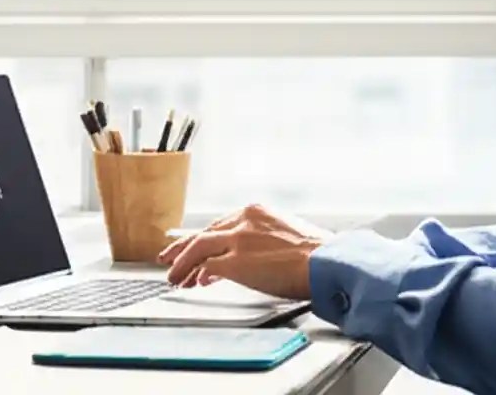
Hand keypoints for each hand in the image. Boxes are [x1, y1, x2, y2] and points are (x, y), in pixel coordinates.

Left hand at [157, 204, 332, 300]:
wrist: (326, 261)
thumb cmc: (319, 254)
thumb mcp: (288, 234)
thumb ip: (266, 239)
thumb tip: (259, 256)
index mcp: (257, 212)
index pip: (221, 225)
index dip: (205, 238)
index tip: (195, 247)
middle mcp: (243, 221)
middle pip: (204, 233)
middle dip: (184, 247)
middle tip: (169, 257)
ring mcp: (238, 240)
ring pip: (198, 246)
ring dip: (182, 262)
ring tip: (174, 276)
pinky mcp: (236, 261)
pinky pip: (206, 266)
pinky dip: (194, 273)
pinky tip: (190, 282)